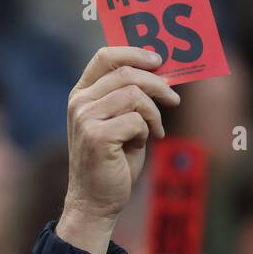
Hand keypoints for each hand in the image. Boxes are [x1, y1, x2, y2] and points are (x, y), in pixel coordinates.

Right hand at [58, 47, 179, 253]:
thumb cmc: (112, 160)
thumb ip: (131, 96)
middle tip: (173, 99)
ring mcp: (85, 118)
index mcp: (82, 93)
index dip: (135, 53)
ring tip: (155, 130)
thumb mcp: (120, 121)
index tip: (158, 61)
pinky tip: (145, 143)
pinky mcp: (97, 136)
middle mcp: (79, 102)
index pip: (105, 56)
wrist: (96, 200)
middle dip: (158, 84)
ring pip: (135, 95)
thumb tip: (162, 73)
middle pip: (127, 73)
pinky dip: (148, 131)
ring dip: (154, 113)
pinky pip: (137, 120)